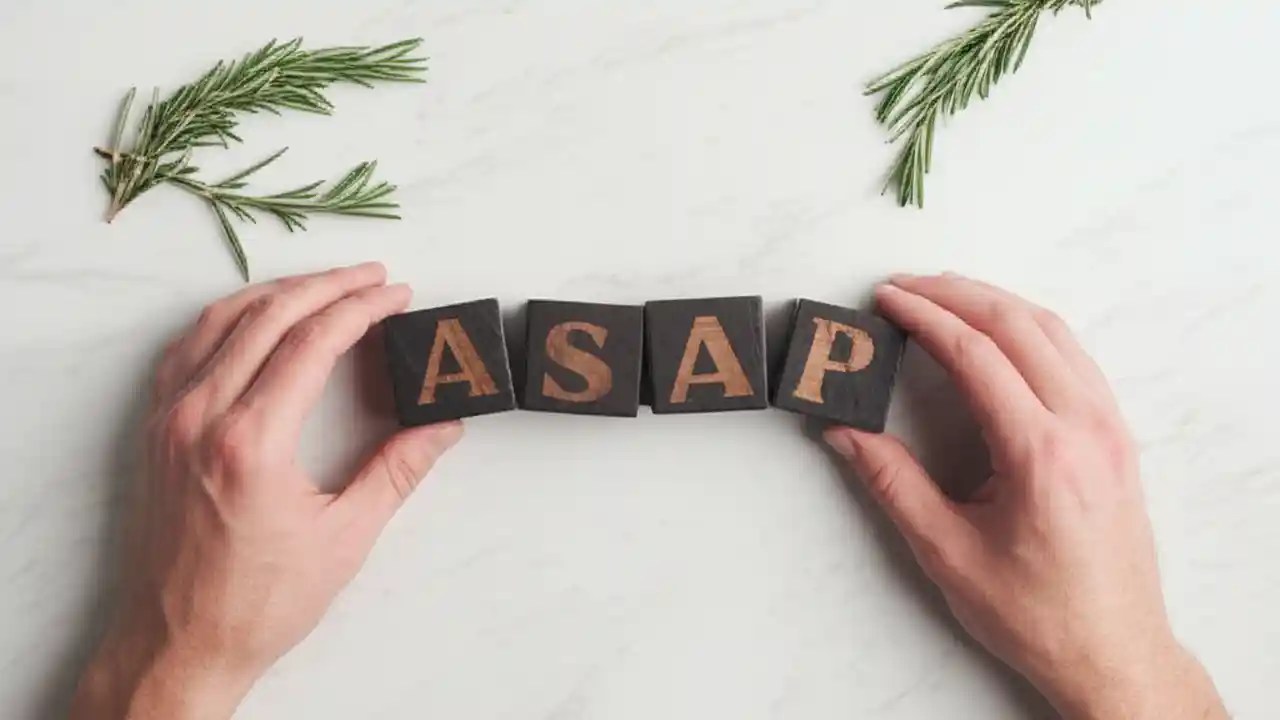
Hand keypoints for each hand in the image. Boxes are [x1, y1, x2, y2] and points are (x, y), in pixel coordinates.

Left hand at [69, 263, 462, 719]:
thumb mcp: (345, 537)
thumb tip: (443, 426)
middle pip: (268, 317)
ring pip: (222, 322)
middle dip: (327, 286)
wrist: (178, 643)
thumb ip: (397, 471)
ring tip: (324, 284)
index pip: (312, 343)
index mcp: (251, 441)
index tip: (396, 294)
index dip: (360, 308)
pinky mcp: (155, 430)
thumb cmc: (255, 603)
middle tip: (373, 277)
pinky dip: (228, 318)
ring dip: (277, 293)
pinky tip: (255, 316)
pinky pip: (188, 348)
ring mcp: (169, 420)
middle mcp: (201, 418)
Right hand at [824, 274, 1226, 719]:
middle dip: (955, 294)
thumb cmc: (1037, 615)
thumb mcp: (948, 553)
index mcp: (1041, 453)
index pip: (976, 354)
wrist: (1114, 653)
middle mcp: (1085, 427)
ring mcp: (1110, 428)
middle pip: (1018, 326)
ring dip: (996, 302)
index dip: (924, 317)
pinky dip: (1031, 327)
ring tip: (944, 293)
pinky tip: (1000, 330)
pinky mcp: (1117, 437)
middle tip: (905, 285)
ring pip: (1054, 331)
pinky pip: (1075, 356)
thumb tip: (844, 433)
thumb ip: (892, 483)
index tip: (887, 298)